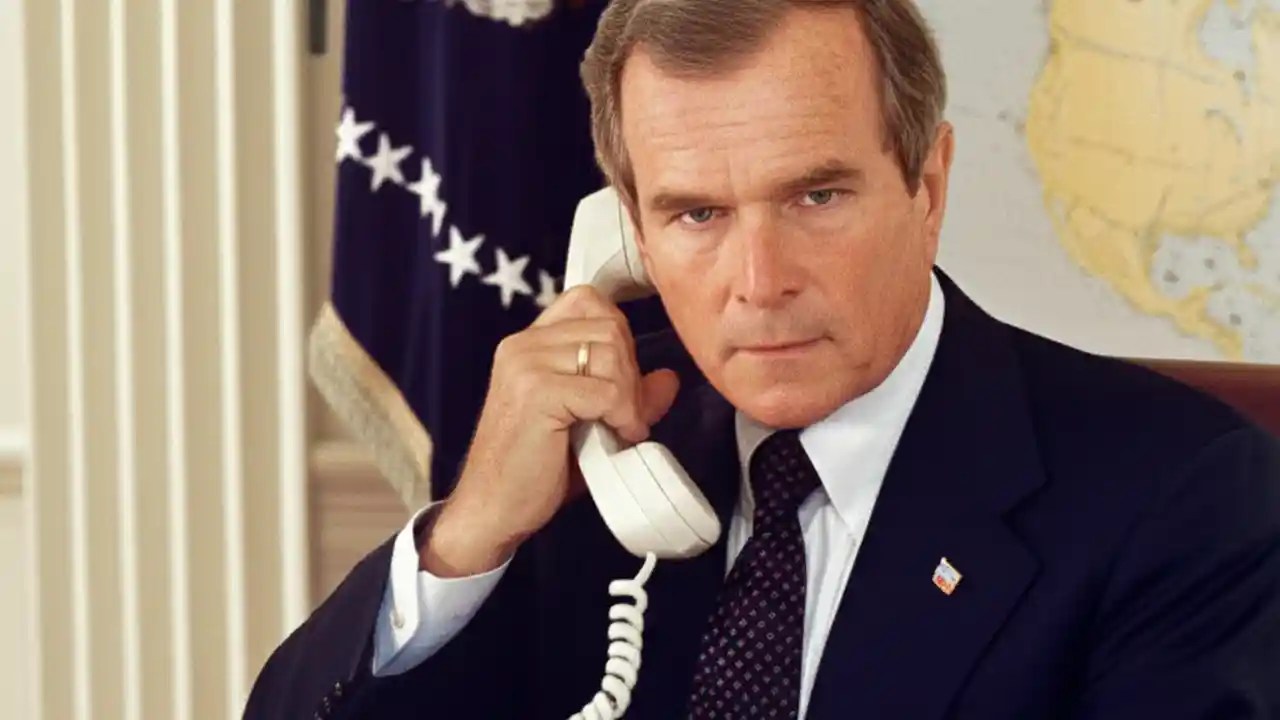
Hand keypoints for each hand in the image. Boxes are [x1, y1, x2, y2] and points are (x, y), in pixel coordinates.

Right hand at [421, 286, 680, 576]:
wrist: (492, 510)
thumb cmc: (534, 470)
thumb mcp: (587, 424)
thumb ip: (625, 395)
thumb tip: (668, 378)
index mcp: (528, 343)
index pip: (589, 301)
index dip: (619, 336)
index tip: (621, 380)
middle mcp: (522, 344)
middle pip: (610, 326)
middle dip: (631, 372)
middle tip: (627, 415)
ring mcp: (526, 364)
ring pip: (611, 353)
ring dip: (629, 396)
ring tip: (621, 428)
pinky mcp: (536, 392)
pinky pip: (606, 390)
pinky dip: (624, 415)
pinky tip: (618, 437)